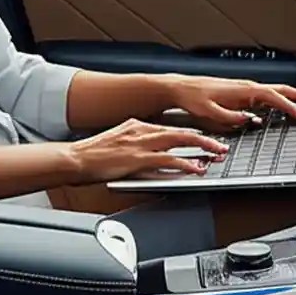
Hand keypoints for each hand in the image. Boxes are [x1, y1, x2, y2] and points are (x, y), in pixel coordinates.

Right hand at [63, 119, 228, 183]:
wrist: (74, 158)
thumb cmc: (92, 154)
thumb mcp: (119, 142)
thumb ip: (138, 144)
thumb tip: (155, 153)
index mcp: (138, 125)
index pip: (171, 127)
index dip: (191, 134)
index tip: (205, 139)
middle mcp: (142, 131)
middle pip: (181, 132)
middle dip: (204, 138)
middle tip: (220, 145)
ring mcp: (140, 145)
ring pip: (178, 142)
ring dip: (201, 148)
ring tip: (216, 154)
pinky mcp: (137, 160)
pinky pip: (167, 161)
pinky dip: (184, 164)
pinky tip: (195, 169)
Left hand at [165, 75, 295, 127]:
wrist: (181, 88)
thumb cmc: (194, 97)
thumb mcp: (210, 112)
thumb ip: (230, 118)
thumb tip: (249, 121)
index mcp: (244, 90)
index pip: (275, 97)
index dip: (291, 107)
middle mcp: (248, 87)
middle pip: (282, 90)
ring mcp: (246, 89)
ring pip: (276, 92)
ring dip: (293, 98)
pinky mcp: (242, 94)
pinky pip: (267, 96)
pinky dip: (280, 101)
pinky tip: (282, 110)